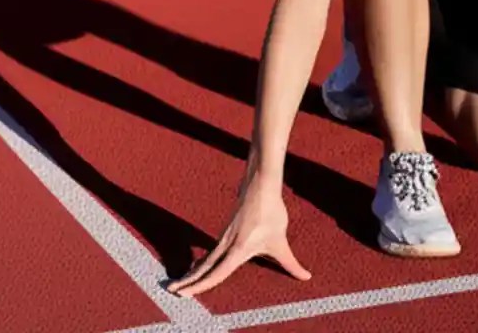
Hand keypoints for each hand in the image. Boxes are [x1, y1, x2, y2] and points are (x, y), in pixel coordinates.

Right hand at [166, 178, 310, 297]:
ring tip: (181, 283)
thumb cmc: (270, 211)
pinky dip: (202, 261)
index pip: (216, 274)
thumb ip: (290, 264)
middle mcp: (226, 245)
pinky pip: (211, 251)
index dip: (200, 285)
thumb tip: (306, 277)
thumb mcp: (280, 242)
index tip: (184, 294)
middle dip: (188, 280)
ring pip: (206, 259)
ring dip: (194, 272)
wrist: (260, 185)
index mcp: (237, 250)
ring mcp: (224, 237)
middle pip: (203, 267)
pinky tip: (199, 265)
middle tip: (171, 290)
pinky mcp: (226, 231)